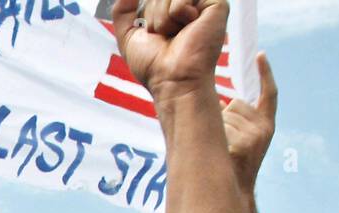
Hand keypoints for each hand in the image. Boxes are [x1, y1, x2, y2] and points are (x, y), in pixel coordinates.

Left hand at [111, 0, 228, 104]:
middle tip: (164, 35)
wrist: (171, 79)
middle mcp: (188, 4)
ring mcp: (202, 3)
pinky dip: (177, 13)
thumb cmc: (153, 64)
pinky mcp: (216, 4)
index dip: (147, 11)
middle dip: (153, 15)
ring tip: (174, 34)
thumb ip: (122, 11)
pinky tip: (188, 28)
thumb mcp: (128, 36)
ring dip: (163, 17)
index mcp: (170, 10)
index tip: (150, 30)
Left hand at [223, 53, 276, 195]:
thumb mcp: (238, 140)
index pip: (269, 94)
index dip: (265, 74)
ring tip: (220, 150)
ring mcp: (255, 136)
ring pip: (223, 115)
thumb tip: (218, 101)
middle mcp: (264, 128)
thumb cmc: (228, 165)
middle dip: (221, 117)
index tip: (260, 55)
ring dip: (214, 128)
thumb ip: (233, 120)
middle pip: (233, 104)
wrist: (231, 192)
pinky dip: (213, 133)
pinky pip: (220, 126)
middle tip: (223, 142)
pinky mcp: (244, 145)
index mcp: (266, 125)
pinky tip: (219, 146)